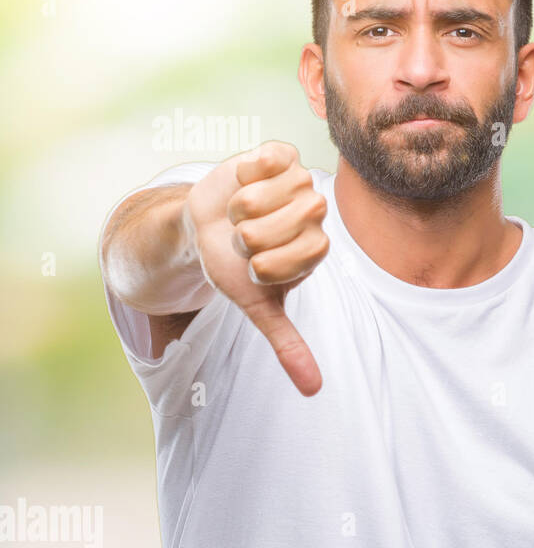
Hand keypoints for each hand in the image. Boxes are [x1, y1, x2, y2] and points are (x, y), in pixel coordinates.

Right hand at [183, 141, 328, 395]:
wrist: (203, 225)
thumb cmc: (233, 266)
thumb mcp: (257, 305)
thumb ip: (288, 344)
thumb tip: (314, 390)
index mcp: (316, 249)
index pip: (301, 256)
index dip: (265, 263)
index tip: (254, 265)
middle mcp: (315, 214)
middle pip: (284, 225)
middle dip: (249, 235)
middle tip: (244, 236)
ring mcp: (300, 182)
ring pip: (267, 196)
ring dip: (240, 207)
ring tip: (239, 212)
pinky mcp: (280, 156)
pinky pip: (267, 160)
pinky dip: (244, 173)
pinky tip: (244, 181)